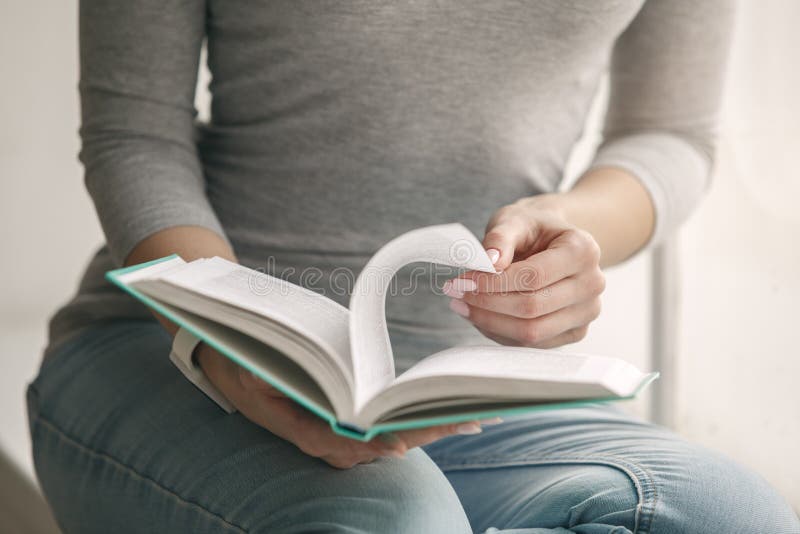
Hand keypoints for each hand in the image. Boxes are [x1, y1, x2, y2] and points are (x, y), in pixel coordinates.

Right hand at [195, 344, 489, 468]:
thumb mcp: (255, 374)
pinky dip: (414, 420)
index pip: (356, 442)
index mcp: (304, 428)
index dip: (388, 439)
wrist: (228, 359)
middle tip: (472, 419)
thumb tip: (316, 403)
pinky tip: (443, 413)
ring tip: (471, 416)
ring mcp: (335, 434)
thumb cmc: (245, 361)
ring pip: (389, 439)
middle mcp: (324, 440)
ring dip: (428, 428)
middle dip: (427, 430)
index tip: (416, 437)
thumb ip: (281, 388)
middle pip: (385, 443)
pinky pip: (383, 428)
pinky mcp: (343, 421)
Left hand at [444, 195, 604, 347]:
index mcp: (583, 250)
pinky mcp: (574, 332)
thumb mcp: (514, 220)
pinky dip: (501, 332)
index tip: (462, 280)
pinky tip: (482, 315)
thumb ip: (500, 237)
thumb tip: (489, 262)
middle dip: (487, 304)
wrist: (552, 242)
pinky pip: (532, 343)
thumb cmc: (533, 230)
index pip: (533, 277)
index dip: (493, 282)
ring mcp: (586, 312)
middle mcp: (592, 284)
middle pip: (532, 308)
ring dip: (490, 322)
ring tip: (462, 305)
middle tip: (456, 293)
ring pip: (532, 332)